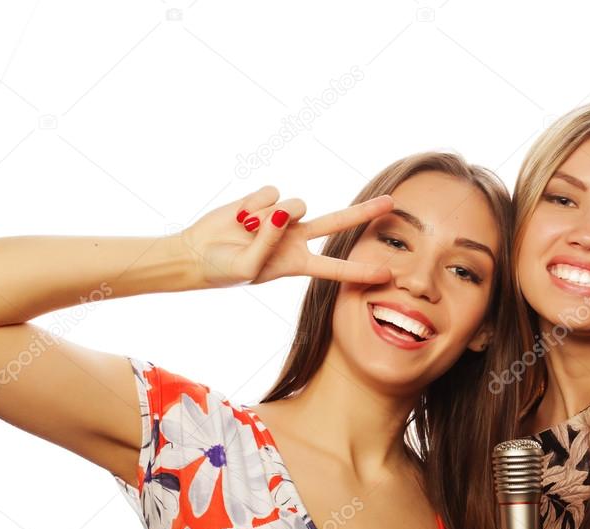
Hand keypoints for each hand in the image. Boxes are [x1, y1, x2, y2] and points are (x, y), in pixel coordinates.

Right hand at [178, 184, 394, 287]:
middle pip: (337, 223)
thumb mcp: (249, 267)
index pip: (335, 268)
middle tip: (392, 202)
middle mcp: (296, 239)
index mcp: (298, 263)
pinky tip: (240, 217)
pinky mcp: (266, 200)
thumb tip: (285, 212)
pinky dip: (254, 205)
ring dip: (270, 216)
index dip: (360, 271)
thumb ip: (270, 242)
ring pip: (295, 205)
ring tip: (247, 230)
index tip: (386, 275)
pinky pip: (272, 194)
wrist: (197, 252)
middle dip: (364, 213)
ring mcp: (283, 218)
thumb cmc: (224, 269)